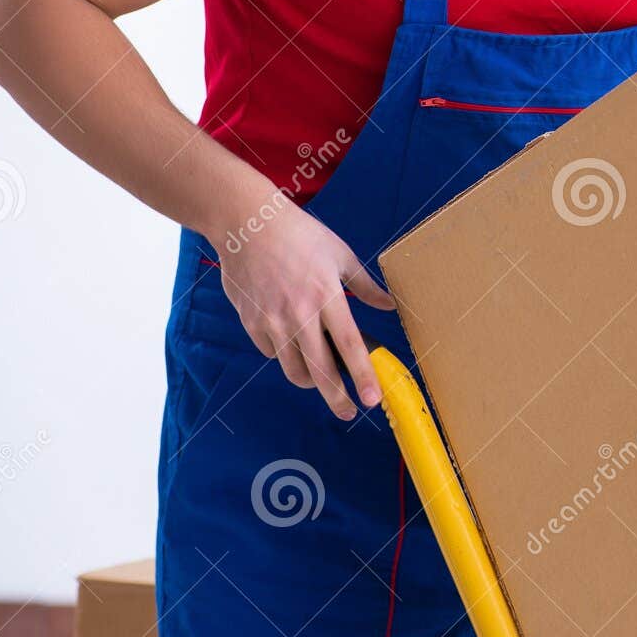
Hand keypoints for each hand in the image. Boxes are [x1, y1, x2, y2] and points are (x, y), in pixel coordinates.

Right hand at [213, 200, 393, 419]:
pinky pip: (272, 354)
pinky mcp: (251, 323)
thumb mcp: (341, 255)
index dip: (363, 375)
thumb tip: (389, 306)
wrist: (247, 225)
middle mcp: (299, 315)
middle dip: (337, 398)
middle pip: (320, 370)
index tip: (372, 399)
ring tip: (323, 380)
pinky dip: (287, 357)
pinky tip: (295, 347)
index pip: (349, 346)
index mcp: (326, 296)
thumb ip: (365, 286)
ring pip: (294, 370)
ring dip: (311, 381)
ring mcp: (272, 321)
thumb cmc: (300, 235)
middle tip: (349, 412)